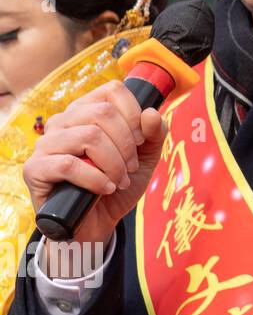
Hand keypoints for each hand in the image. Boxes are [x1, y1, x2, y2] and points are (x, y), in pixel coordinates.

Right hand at [23, 80, 167, 249]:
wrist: (97, 223)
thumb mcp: (145, 158)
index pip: (112, 91)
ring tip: (119, 180)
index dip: (134, 114)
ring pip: (88, 136)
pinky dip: (96, 178)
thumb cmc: (117, 184)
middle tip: (131, 167)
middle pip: (102, 113)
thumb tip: (152, 113)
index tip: (141, 140)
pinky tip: (105, 189)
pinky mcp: (35, 169)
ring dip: (113, 163)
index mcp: (87, 111)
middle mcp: (63, 122)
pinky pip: (68, 165)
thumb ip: (154, 134)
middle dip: (127, 144)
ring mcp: (46, 144)